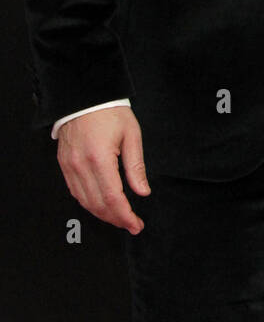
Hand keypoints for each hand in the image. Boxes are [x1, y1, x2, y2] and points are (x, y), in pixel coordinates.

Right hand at [56, 106, 149, 234]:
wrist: (84, 96)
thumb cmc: (110, 112)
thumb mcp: (131, 135)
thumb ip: (136, 166)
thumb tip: (142, 192)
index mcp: (100, 158)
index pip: (113, 198)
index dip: (125, 216)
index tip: (136, 225)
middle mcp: (81, 166)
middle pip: (98, 204)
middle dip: (115, 219)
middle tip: (131, 225)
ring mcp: (69, 166)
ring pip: (84, 201)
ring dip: (102, 214)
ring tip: (119, 218)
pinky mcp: (64, 164)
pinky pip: (75, 191)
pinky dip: (88, 203)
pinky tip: (101, 205)